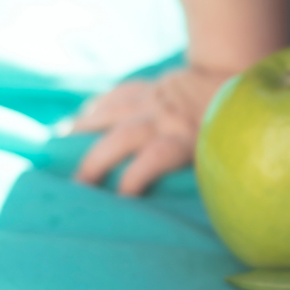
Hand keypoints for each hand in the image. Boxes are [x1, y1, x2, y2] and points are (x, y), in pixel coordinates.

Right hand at [68, 66, 235, 194]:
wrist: (230, 75)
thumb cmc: (226, 127)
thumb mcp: (221, 153)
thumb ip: (206, 176)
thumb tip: (200, 213)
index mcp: (186, 138)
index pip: (155, 158)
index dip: (134, 179)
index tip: (119, 199)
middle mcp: (164, 117)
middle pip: (122, 138)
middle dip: (96, 161)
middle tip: (77, 184)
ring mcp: (152, 99)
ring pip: (111, 113)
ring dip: (83, 130)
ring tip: (59, 146)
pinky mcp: (147, 86)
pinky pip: (115, 95)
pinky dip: (95, 108)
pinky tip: (78, 121)